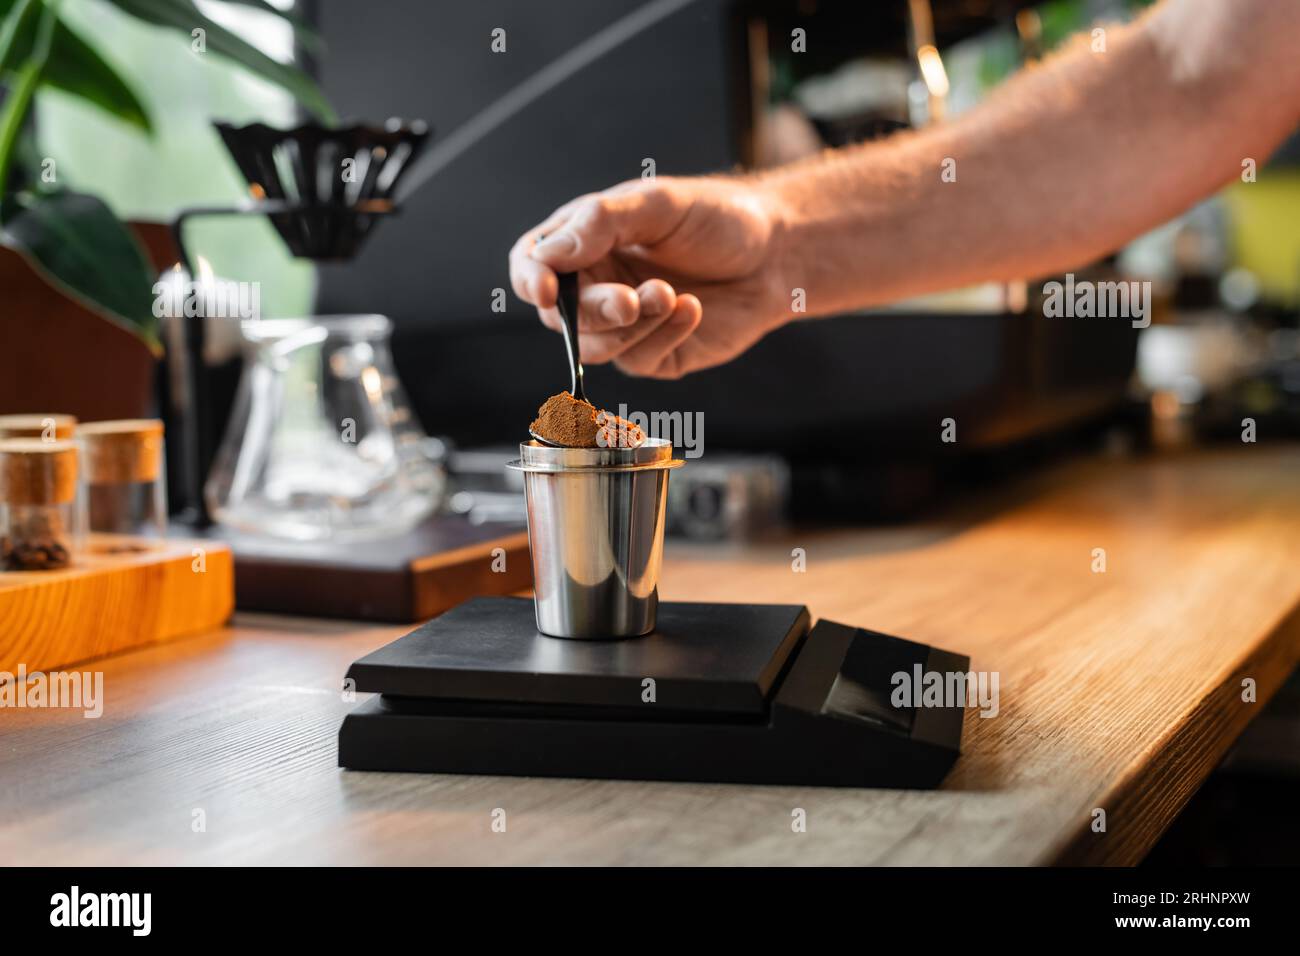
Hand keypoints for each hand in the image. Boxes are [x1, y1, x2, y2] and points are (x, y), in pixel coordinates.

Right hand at [509, 176, 790, 378]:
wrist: (776, 253)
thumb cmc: (715, 218)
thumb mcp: (658, 204)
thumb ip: (600, 222)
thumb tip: (551, 253)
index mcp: (583, 243)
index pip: (532, 265)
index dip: (530, 280)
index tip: (546, 291)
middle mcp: (595, 286)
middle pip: (561, 316)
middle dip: (595, 311)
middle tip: (632, 299)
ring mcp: (623, 325)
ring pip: (596, 347)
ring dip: (633, 325)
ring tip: (672, 294)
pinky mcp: (655, 354)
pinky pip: (638, 360)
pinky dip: (664, 334)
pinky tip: (692, 307)